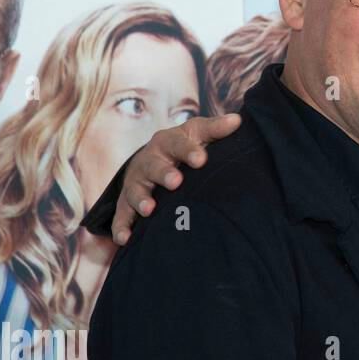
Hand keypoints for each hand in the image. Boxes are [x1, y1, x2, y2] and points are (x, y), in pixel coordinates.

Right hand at [112, 114, 241, 244]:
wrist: (155, 157)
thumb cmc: (184, 145)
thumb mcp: (198, 133)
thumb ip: (216, 129)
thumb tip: (237, 120)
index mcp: (167, 141)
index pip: (178, 143)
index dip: (189, 151)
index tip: (202, 159)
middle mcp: (149, 160)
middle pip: (153, 166)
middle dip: (163, 174)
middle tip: (176, 182)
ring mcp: (136, 182)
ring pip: (135, 190)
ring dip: (140, 200)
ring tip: (149, 210)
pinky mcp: (127, 201)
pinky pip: (122, 214)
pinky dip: (121, 226)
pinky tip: (124, 239)